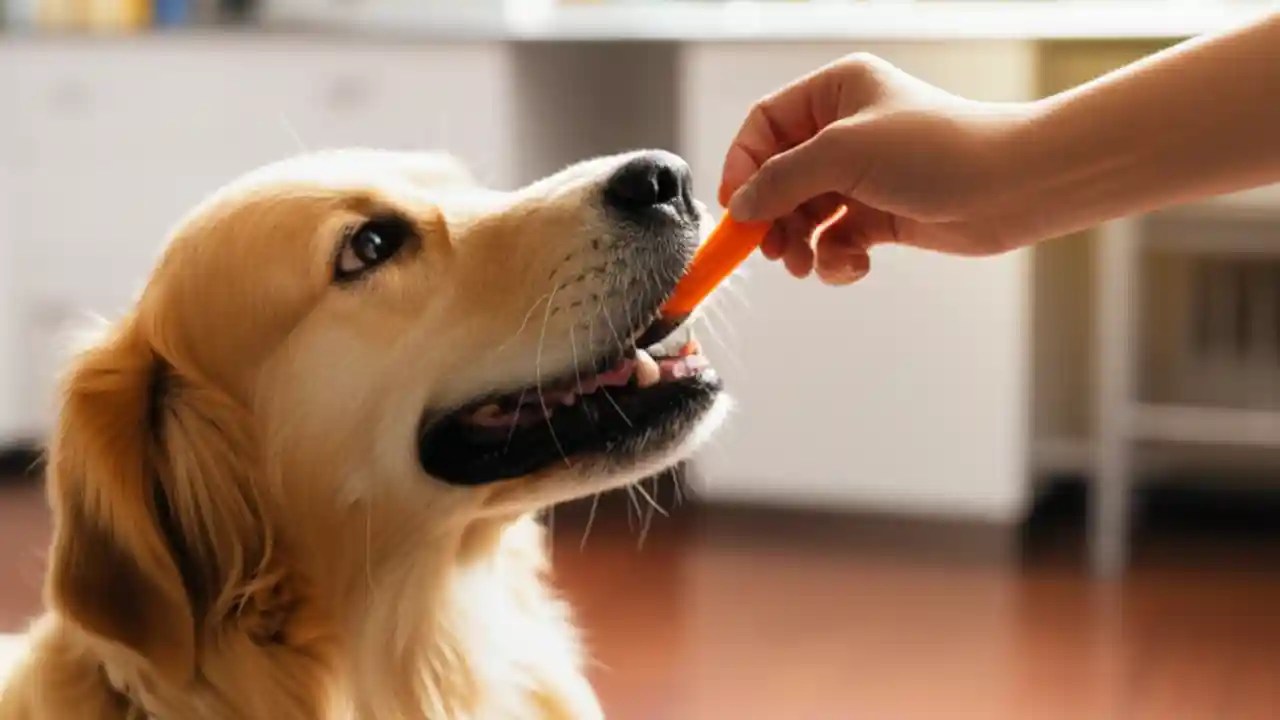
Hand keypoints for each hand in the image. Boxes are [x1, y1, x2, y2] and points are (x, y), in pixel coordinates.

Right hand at [720, 53, 1032, 284]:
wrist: (1013, 186)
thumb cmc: (937, 150)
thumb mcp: (843, 154)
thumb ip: (783, 179)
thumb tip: (741, 207)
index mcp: (836, 93)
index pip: (766, 126)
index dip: (744, 166)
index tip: (736, 209)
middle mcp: (846, 130)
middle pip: (780, 176)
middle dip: (772, 216)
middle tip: (770, 250)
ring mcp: (864, 175)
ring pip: (805, 214)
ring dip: (799, 244)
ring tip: (804, 265)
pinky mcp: (882, 215)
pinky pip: (837, 240)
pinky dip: (837, 258)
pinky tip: (854, 266)